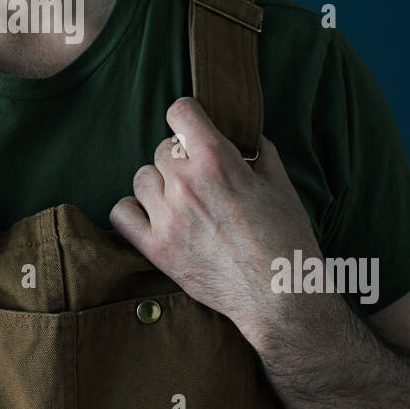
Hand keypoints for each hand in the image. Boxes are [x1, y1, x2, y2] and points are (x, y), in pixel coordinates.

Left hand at [108, 97, 322, 340]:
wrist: (280, 297)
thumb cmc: (287, 239)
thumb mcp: (281, 185)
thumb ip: (259, 153)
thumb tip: (245, 136)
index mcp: (218, 161)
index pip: (180, 112)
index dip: (187, 117)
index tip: (192, 128)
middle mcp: (186, 184)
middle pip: (163, 149)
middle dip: (180, 158)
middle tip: (200, 179)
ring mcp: (167, 217)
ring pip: (142, 177)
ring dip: (159, 184)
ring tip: (180, 200)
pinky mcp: (156, 248)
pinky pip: (122, 213)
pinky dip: (134, 211)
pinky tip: (153, 216)